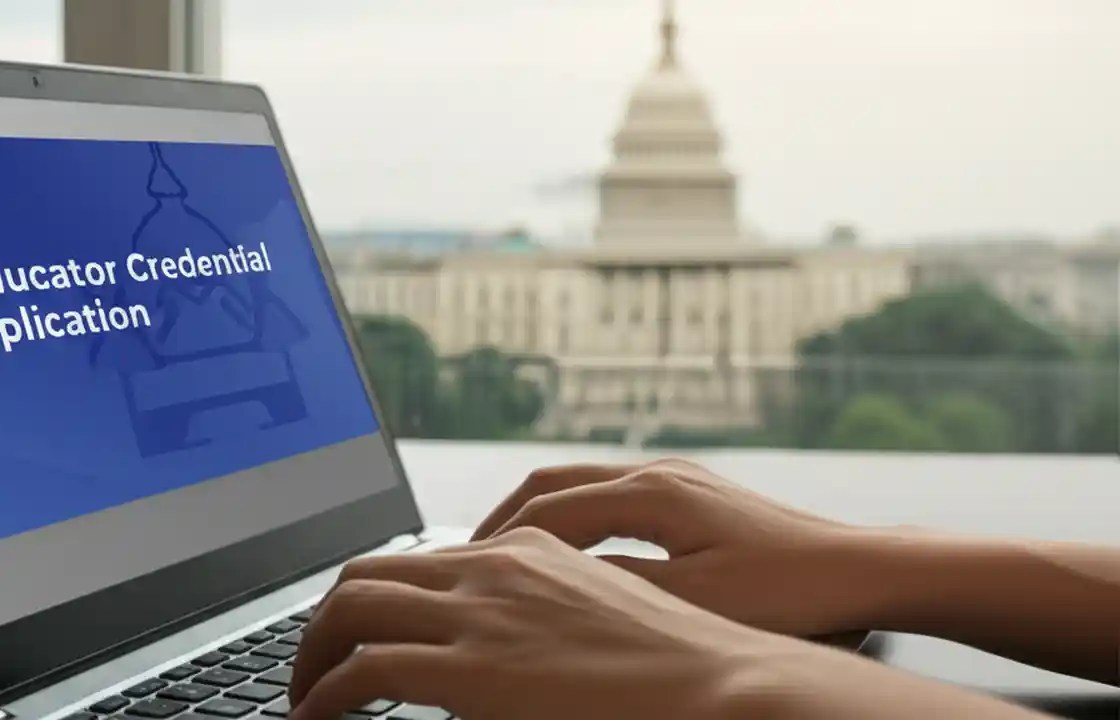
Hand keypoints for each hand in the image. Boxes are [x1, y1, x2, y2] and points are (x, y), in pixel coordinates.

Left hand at [288, 527, 774, 719]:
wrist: (721, 684)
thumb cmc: (682, 662)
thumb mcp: (606, 616)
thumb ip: (546, 615)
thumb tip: (511, 645)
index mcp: (529, 549)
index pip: (424, 557)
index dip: (377, 593)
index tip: (362, 629)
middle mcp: (495, 566)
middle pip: (371, 570)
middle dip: (327, 616)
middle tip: (314, 658)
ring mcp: (480, 612)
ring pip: (353, 605)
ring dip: (312, 647)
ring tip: (304, 688)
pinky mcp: (473, 668)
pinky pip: (365, 669)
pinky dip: (324, 691)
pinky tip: (315, 715)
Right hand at [472, 459, 873, 637]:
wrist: (861, 570)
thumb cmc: (789, 591)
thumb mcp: (693, 602)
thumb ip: (616, 587)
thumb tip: (549, 581)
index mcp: (652, 494)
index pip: (547, 513)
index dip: (497, 544)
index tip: (460, 570)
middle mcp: (658, 473)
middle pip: (553, 484)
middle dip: (503, 519)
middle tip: (462, 554)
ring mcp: (678, 479)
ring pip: (581, 485)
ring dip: (537, 516)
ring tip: (503, 552)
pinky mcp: (694, 495)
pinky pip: (612, 496)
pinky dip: (574, 520)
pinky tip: (570, 552)